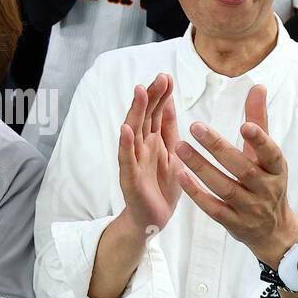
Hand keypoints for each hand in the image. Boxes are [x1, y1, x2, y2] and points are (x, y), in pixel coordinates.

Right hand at [117, 74, 184, 235]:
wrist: (153, 219)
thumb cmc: (162, 186)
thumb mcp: (172, 153)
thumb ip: (169, 129)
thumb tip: (169, 102)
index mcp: (153, 140)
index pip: (156, 112)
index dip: (161, 95)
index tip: (167, 78)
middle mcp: (141, 146)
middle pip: (144, 116)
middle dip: (151, 97)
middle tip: (159, 78)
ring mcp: (134, 161)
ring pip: (133, 132)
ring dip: (136, 112)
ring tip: (140, 93)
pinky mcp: (130, 178)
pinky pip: (127, 159)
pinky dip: (125, 144)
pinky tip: (125, 130)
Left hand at [173, 85, 297, 265]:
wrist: (273, 230)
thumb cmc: (268, 182)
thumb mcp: (269, 155)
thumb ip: (259, 121)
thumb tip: (257, 86)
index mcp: (276, 169)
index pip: (271, 153)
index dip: (260, 141)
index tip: (244, 125)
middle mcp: (266, 189)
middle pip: (242, 169)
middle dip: (219, 148)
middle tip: (195, 127)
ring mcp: (249, 208)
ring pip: (224, 187)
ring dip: (201, 167)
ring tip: (180, 146)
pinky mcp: (233, 223)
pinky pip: (213, 208)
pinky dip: (197, 193)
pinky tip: (180, 175)